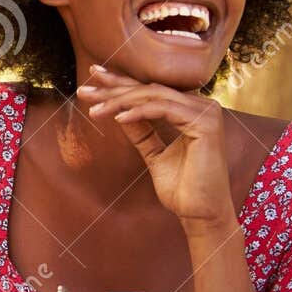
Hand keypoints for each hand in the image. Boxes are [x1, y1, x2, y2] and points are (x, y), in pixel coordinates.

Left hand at [77, 67, 236, 230]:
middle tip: (85, 89)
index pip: (151, 92)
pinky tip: (117, 118)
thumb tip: (119, 110)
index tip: (94, 78)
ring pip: (153, 96)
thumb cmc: (182, 189)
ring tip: (95, 111)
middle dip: (114, 88)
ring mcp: (207, 112)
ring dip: (120, 101)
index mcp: (192, 111)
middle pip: (150, 89)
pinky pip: (163, 109)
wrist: (200, 213)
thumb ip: (141, 131)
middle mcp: (202, 106)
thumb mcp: (154, 154)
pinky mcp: (205, 123)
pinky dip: (138, 112)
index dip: (122, 84)